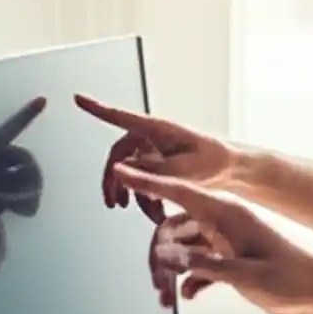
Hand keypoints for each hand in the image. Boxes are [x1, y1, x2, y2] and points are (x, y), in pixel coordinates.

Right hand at [75, 94, 236, 223]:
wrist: (235, 170)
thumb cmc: (214, 163)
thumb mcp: (183, 170)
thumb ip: (151, 171)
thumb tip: (120, 171)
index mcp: (157, 129)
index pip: (121, 117)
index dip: (98, 109)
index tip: (77, 98)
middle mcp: (152, 137)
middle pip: (120, 156)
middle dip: (114, 181)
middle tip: (113, 204)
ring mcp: (156, 150)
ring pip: (131, 171)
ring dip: (133, 194)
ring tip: (140, 215)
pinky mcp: (162, 163)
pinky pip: (144, 178)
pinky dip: (146, 196)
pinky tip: (154, 214)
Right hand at [115, 165, 312, 313]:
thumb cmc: (292, 281)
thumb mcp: (246, 276)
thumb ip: (207, 266)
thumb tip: (169, 258)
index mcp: (229, 215)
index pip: (180, 192)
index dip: (148, 181)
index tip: (121, 169)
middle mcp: (224, 224)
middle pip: (172, 228)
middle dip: (158, 255)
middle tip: (157, 285)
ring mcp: (225, 241)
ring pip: (182, 249)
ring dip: (171, 273)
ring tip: (167, 299)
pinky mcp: (229, 260)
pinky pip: (196, 266)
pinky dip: (189, 282)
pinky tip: (189, 297)